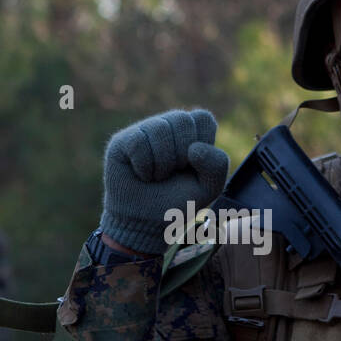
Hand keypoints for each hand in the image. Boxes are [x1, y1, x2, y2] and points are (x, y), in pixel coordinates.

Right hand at [99, 109, 229, 255]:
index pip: (203, 119)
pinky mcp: (123, 141)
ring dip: (162, 164)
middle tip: (173, 173)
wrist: (146, 221)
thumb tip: (194, 149)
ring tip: (156, 177)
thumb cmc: (177, 200)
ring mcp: (144, 130)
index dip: (202, 144)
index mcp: (192, 132)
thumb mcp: (209, 187)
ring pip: (159, 129)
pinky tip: (142, 175)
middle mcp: (168, 125)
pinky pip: (138, 142)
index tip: (192, 166)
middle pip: (182, 119)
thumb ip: (217, 165)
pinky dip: (144, 167)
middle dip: (181, 155)